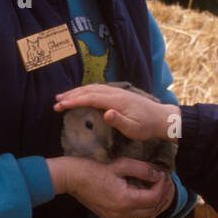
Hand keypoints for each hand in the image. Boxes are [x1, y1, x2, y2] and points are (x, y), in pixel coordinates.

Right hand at [47, 155, 173, 217]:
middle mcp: (122, 213)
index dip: (163, 186)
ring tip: (157, 193)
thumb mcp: (120, 165)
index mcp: (126, 200)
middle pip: (152, 210)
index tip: (163, 175)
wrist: (71, 178)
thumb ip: (142, 169)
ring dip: (154, 208)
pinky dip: (142, 215)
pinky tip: (143, 205)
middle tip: (164, 183)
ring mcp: (115, 217)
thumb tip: (158, 173)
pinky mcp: (109, 217)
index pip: (154, 198)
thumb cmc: (93, 169)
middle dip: (162, 196)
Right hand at [55, 84, 179, 142]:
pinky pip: (97, 89)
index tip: (60, 105)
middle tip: (55, 102)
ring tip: (62, 97)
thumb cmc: (147, 127)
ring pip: (92, 88)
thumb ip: (119, 121)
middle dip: (70, 95)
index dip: (74, 101)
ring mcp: (116, 92)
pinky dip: (85, 91)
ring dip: (76, 92)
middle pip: (88, 90)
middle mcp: (115, 93)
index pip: (90, 98)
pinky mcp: (118, 94)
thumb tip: (105, 113)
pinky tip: (80, 95)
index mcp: (116, 101)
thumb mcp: (134, 129)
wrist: (162, 118)